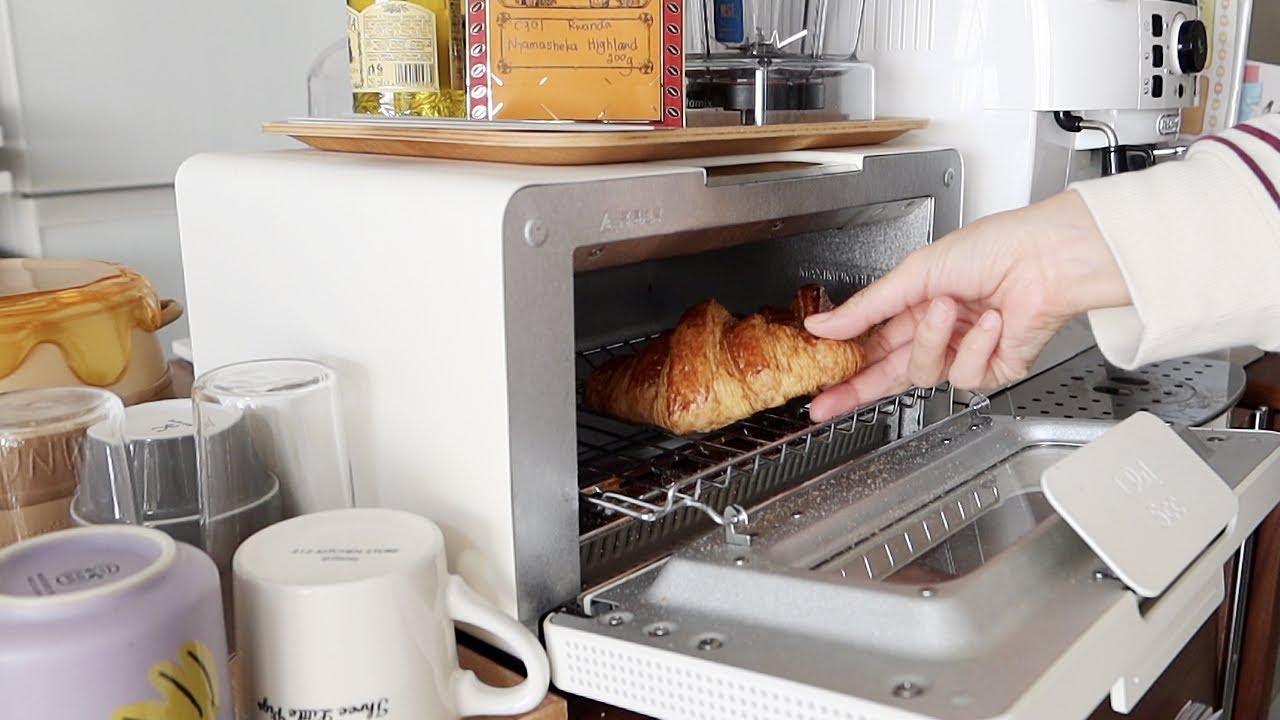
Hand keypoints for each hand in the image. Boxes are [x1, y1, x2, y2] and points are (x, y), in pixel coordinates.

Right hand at [803, 191, 1130, 421]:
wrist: (1046, 257)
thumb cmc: (993, 248)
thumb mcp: (914, 273)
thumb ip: (866, 308)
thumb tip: (823, 325)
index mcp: (915, 307)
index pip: (871, 346)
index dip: (844, 368)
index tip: (820, 387)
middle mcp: (938, 333)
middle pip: (888, 374)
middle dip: (856, 389)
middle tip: (828, 403)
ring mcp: (964, 353)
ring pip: (925, 372)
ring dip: (934, 339)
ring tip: (951, 307)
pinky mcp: (993, 369)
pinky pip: (966, 374)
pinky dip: (976, 345)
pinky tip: (990, 320)